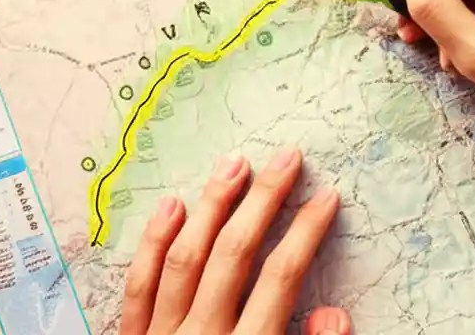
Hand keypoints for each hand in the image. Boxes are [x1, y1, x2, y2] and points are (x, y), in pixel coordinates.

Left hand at [120, 149, 349, 334]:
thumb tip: (333, 314)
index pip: (281, 278)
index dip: (306, 233)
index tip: (326, 197)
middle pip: (235, 253)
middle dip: (264, 200)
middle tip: (286, 159)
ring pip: (187, 257)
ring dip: (212, 206)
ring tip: (234, 165)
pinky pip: (140, 284)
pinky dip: (155, 242)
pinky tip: (172, 204)